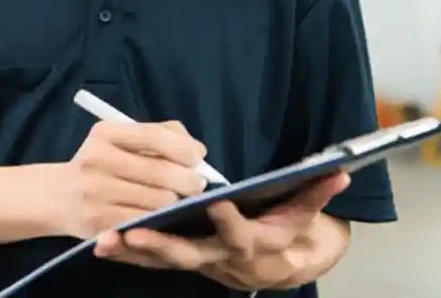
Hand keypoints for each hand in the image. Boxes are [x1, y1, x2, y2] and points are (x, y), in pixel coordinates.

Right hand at [54, 120, 209, 239]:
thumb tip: (198, 151)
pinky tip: (160, 216)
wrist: (59, 196)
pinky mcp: (100, 222)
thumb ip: (160, 134)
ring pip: (159, 200)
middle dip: (188, 180)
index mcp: (104, 133)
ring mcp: (96, 192)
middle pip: (160, 171)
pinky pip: (147, 221)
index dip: (183, 148)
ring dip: (175, 202)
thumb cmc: (101, 164)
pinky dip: (160, 220)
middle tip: (197, 185)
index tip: (197, 158)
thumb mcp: (120, 139)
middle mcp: (97, 159)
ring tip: (175, 200)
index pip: (154, 136)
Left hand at [93, 171, 350, 290]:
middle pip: (190, 255)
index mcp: (254, 244)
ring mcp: (201, 263)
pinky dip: (128, 255)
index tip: (215, 203)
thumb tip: (339, 171)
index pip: (240, 234)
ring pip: (165, 260)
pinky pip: (152, 261)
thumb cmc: (289, 234)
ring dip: (134, 252)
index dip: (229, 221)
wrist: (280, 268)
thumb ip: (317, 193)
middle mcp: (223, 259)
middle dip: (161, 245)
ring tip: (104, 241)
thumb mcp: (305, 214)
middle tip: (134, 233)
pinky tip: (101, 245)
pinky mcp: (184, 261)